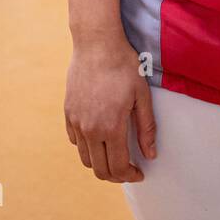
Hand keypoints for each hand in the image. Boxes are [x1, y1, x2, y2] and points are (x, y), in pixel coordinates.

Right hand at [64, 36, 157, 181]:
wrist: (96, 44)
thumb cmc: (123, 66)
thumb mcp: (141, 96)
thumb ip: (146, 128)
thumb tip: (150, 154)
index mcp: (111, 126)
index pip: (118, 167)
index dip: (130, 176)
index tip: (139, 173)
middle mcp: (90, 129)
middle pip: (100, 169)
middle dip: (116, 176)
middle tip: (128, 170)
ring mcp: (76, 121)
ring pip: (85, 158)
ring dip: (100, 163)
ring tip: (114, 156)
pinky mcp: (68, 112)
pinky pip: (75, 140)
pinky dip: (87, 147)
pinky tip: (100, 138)